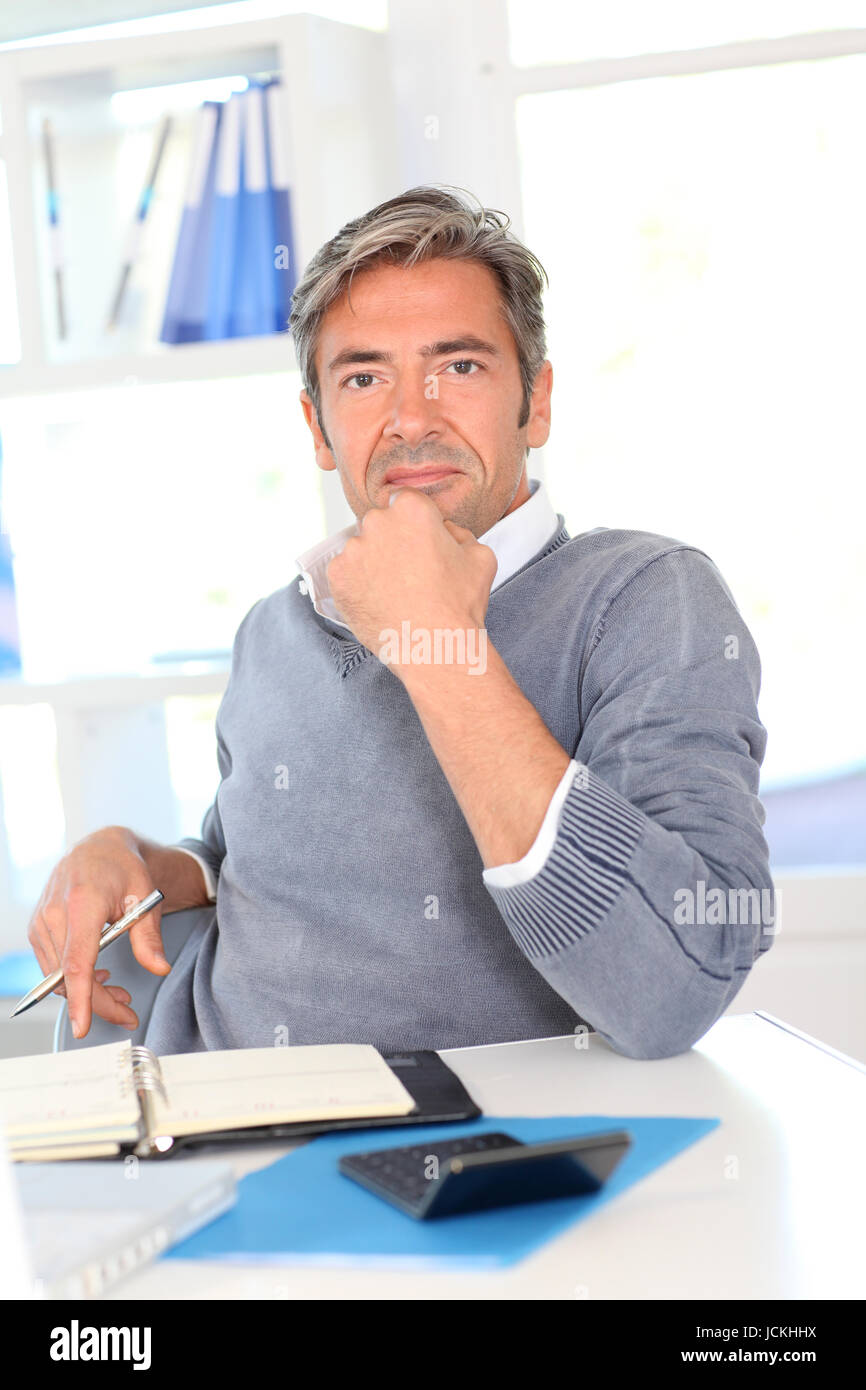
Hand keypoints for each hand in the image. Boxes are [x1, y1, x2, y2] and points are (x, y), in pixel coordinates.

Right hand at [27, 826, 169, 1038]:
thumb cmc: (124, 869)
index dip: (80, 998)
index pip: (77, 961)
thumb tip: (160, 968)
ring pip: (59, 977)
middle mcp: (54, 912)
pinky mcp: (37, 928)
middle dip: (99, 1002)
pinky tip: (99, 977)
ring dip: (88, 993)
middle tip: (129, 1014)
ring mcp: (41, 921)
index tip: (83, 1026)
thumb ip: (150, 936)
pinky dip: (74, 979)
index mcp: (82, 903)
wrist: (98, 848)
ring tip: (120, 993)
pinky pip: (52, 966)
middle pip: (70, 976)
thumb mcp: (146, 897)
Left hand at [326, 488, 496, 674]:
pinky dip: (358, 583)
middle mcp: (377, 522)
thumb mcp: (480, 555)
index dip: (416, 521)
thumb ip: (458, 532)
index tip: (421, 542)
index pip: (406, 500)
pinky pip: (346, 572)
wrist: (433, 647)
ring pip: (362, 548)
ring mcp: (353, 549)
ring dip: (374, 562)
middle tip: (410, 572)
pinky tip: (380, 601)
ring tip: (395, 592)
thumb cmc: (459, 603)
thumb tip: (443, 530)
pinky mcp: (337, 576)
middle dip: (393, 540)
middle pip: (381, 523)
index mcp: (411, 509)